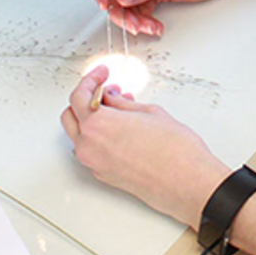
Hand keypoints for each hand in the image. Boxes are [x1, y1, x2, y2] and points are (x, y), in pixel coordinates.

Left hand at [61, 66, 227, 229]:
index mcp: (98, 125)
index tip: (101, 74)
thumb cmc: (172, 149)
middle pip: (71, 115)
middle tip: (107, 88)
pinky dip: (99, 134)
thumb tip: (112, 98)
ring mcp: (94, 163)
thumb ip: (122, 103)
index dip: (90, 79)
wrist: (184, 180)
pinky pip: (91, 149)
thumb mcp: (149, 112)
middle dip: (86, 98)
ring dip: (93, 117)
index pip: (79, 96)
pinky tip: (121, 127)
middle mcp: (89, 146)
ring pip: (80, 133)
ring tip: (120, 107)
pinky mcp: (103, 174)